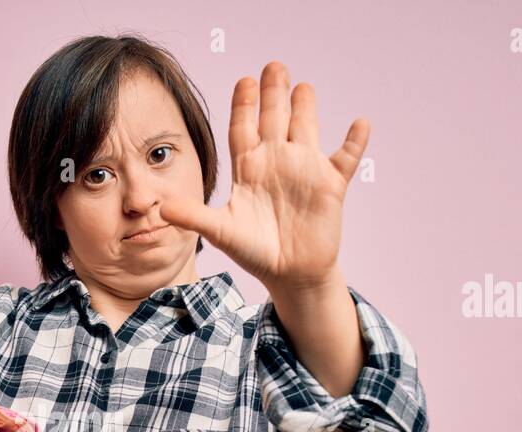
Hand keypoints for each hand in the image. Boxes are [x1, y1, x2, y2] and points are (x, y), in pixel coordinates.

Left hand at [158, 61, 368, 291]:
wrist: (289, 274)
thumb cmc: (254, 252)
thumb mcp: (222, 232)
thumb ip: (194, 216)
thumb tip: (161, 209)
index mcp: (248, 169)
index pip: (243, 127)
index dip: (244, 104)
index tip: (245, 81)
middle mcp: (275, 162)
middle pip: (273, 118)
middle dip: (273, 92)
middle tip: (274, 66)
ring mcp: (303, 170)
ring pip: (305, 128)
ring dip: (305, 107)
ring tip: (302, 87)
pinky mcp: (329, 185)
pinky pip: (345, 157)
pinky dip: (355, 141)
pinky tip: (360, 123)